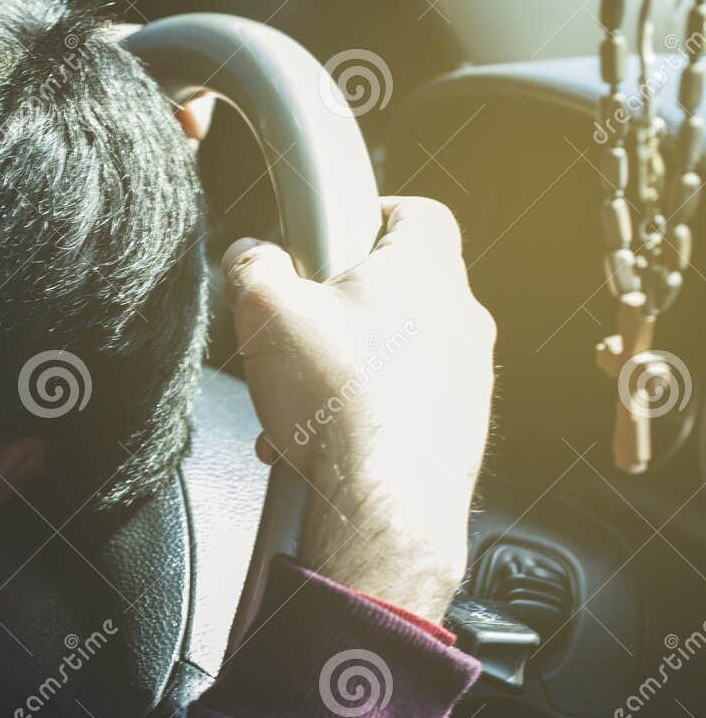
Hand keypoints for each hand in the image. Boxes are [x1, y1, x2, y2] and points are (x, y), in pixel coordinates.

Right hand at [223, 197, 496, 623]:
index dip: (370, 217)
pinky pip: (406, 407)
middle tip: (298, 332)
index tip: (331, 239)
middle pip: (399, 290)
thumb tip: (249, 256)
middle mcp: (461, 317)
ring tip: (300, 405)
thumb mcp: (265, 313)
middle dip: (343, 310)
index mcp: (424, 269)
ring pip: (399, 355)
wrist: (383, 506)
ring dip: (350, 371)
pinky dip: (366, 417)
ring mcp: (468, 379)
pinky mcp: (460, 432)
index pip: (416, 211)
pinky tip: (320, 445)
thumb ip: (252, 269)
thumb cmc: (338, 402)